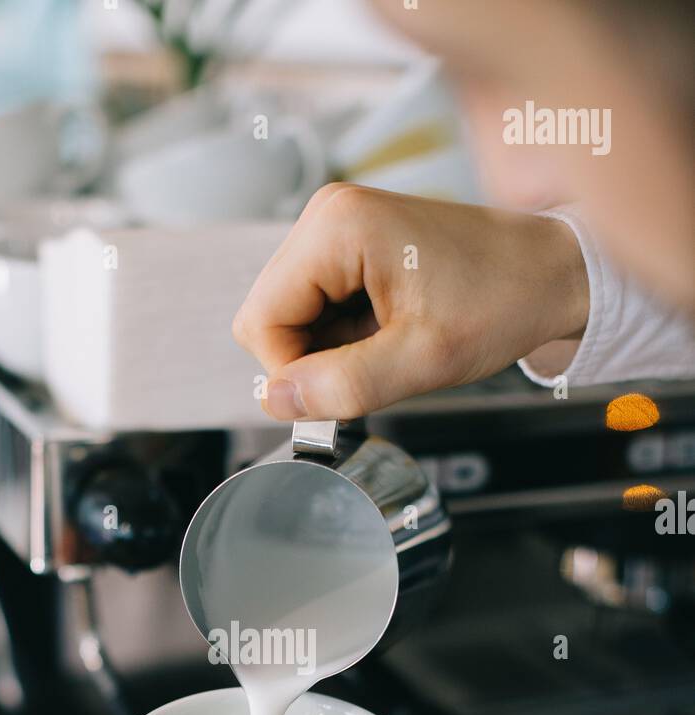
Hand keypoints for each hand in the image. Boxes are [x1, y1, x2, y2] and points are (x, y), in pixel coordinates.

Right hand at [233, 184, 588, 420]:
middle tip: (377, 369)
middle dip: (312, 361)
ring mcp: (337, 228)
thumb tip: (277, 401)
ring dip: (330, 351)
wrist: (551, 273)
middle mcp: (327, 216)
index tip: (345, 391)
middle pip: (268, 316)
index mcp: (336, 227)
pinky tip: (388, 334)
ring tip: (390, 347)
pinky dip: (344, 338)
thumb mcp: (424, 359)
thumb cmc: (503, 300)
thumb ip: (345, 384)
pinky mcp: (350, 246)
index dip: (293, 373)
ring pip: (291, 318)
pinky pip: (317, 308)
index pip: (260, 321)